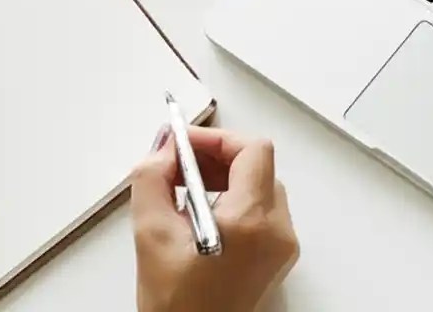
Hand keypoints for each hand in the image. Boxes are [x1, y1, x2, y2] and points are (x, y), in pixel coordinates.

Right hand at [130, 127, 299, 311]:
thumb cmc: (178, 309)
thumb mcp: (150, 235)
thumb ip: (152, 178)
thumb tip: (162, 149)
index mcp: (251, 223)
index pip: (251, 150)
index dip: (214, 138)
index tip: (183, 143)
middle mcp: (277, 233)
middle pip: (257, 166)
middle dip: (215, 157)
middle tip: (178, 164)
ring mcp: (282, 247)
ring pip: (259, 186)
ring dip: (223, 179)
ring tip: (184, 193)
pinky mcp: (277, 258)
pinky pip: (261, 212)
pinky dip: (233, 202)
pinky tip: (200, 215)